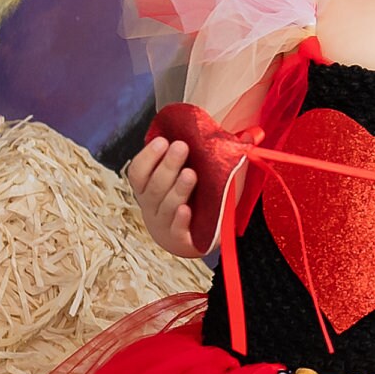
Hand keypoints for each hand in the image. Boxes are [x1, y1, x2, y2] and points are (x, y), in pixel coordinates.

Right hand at [126, 135, 200, 256]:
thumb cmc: (191, 200)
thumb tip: (236, 131)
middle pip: (153, 187)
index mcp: (148, 189)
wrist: (196, 238)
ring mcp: (164, 225)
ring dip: (177, 189)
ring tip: (190, 174)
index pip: (138, 172)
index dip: (148, 157)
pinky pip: (177, 231)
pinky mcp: (181, 242)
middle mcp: (151, 207)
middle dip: (167, 166)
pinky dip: (180, 221)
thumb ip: (198, 155)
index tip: (163, 141)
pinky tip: (187, 210)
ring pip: (166, 207)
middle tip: (181, 147)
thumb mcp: (189, 176)